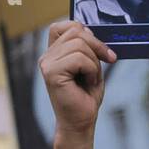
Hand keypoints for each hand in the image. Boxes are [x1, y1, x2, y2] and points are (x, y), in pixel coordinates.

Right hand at [39, 21, 116, 145]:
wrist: (81, 122)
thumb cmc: (85, 97)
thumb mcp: (91, 65)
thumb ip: (88, 46)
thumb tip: (89, 29)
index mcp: (55, 52)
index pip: (68, 25)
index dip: (87, 33)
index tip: (102, 52)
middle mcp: (47, 56)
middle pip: (77, 31)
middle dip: (97, 48)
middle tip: (99, 69)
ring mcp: (47, 63)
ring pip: (80, 44)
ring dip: (94, 63)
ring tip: (90, 80)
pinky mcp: (51, 73)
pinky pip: (79, 58)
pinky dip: (91, 70)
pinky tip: (87, 83)